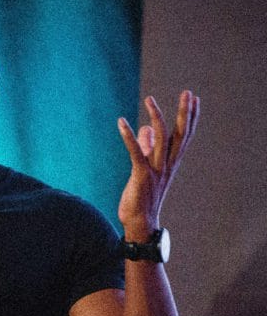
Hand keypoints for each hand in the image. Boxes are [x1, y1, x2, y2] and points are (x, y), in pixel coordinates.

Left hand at [117, 90, 199, 239]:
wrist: (139, 223)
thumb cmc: (142, 197)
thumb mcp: (146, 169)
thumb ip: (147, 148)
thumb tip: (147, 129)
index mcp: (170, 163)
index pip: (184, 136)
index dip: (190, 117)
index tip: (195, 98)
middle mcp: (167, 165)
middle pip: (180, 135)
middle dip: (185, 113)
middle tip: (188, 92)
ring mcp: (156, 171)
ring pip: (162, 140)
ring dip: (156, 117)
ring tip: (150, 99)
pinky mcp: (141, 176)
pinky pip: (136, 152)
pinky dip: (129, 136)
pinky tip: (121, 122)